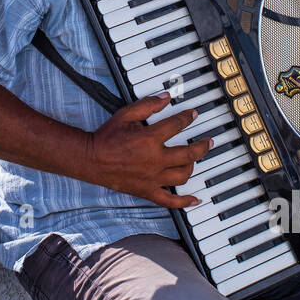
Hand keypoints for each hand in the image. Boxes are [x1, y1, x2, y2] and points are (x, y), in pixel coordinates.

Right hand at [84, 92, 212, 208]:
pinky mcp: (147, 191)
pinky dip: (184, 202)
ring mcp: (152, 178)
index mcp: (150, 139)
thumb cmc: (107, 137)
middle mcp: (155, 160)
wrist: (91, 159)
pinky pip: (169, 200)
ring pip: (183, 175)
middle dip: (202, 146)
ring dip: (192, 166)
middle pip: (189, 154)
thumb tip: (165, 98)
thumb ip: (147, 105)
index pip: (177, 126)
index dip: (188, 118)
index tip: (193, 115)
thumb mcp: (126, 114)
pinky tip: (194, 200)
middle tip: (208, 142)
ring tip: (194, 160)